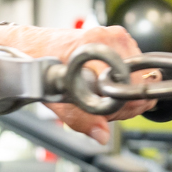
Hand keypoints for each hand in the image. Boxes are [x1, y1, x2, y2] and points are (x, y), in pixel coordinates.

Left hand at [0, 23, 153, 141]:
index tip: (108, 111)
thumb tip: (101, 135)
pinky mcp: (117, 38)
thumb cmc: (40, 67)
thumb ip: (82, 118)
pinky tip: (102, 83)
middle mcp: (111, 38)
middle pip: (141, 82)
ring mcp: (116, 36)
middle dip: (123, 102)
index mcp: (98, 47)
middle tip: (99, 104)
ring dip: (122, 92)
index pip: (135, 85)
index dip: (123, 106)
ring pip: (139, 77)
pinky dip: (121, 81)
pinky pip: (133, 68)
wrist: (30, 47)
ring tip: (98, 92)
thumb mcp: (58, 98)